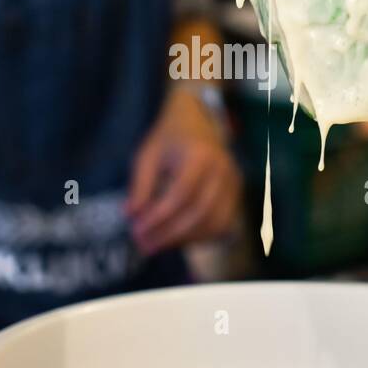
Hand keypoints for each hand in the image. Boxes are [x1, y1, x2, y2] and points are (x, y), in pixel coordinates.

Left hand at [126, 86, 240, 255]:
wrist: (198, 122)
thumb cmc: (169, 139)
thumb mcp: (147, 154)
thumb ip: (140, 185)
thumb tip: (131, 216)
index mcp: (199, 154)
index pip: (180, 194)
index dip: (158, 217)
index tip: (136, 231)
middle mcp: (222, 169)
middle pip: (199, 212)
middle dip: (170, 234)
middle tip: (144, 246)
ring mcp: (234, 182)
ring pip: (214, 222)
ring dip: (184, 240)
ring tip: (157, 245)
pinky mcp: (237, 194)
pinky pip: (223, 224)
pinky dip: (201, 237)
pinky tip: (178, 240)